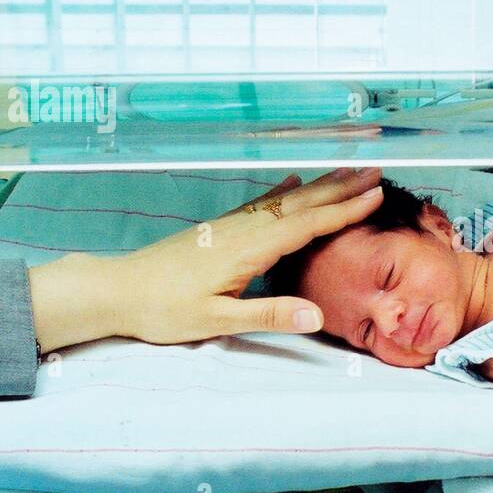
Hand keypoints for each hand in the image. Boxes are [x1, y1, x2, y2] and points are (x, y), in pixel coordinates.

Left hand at [30, 167, 383, 350]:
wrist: (116, 290)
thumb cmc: (163, 310)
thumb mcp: (217, 321)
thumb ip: (268, 315)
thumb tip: (317, 315)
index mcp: (249, 249)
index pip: (307, 226)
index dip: (343, 212)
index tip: (376, 197)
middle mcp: (243, 229)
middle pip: (301, 204)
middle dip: (341, 188)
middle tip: (376, 172)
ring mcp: (230, 225)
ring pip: (284, 200)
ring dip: (320, 185)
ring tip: (349, 172)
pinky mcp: (219, 228)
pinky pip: (260, 203)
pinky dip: (283, 191)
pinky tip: (293, 181)